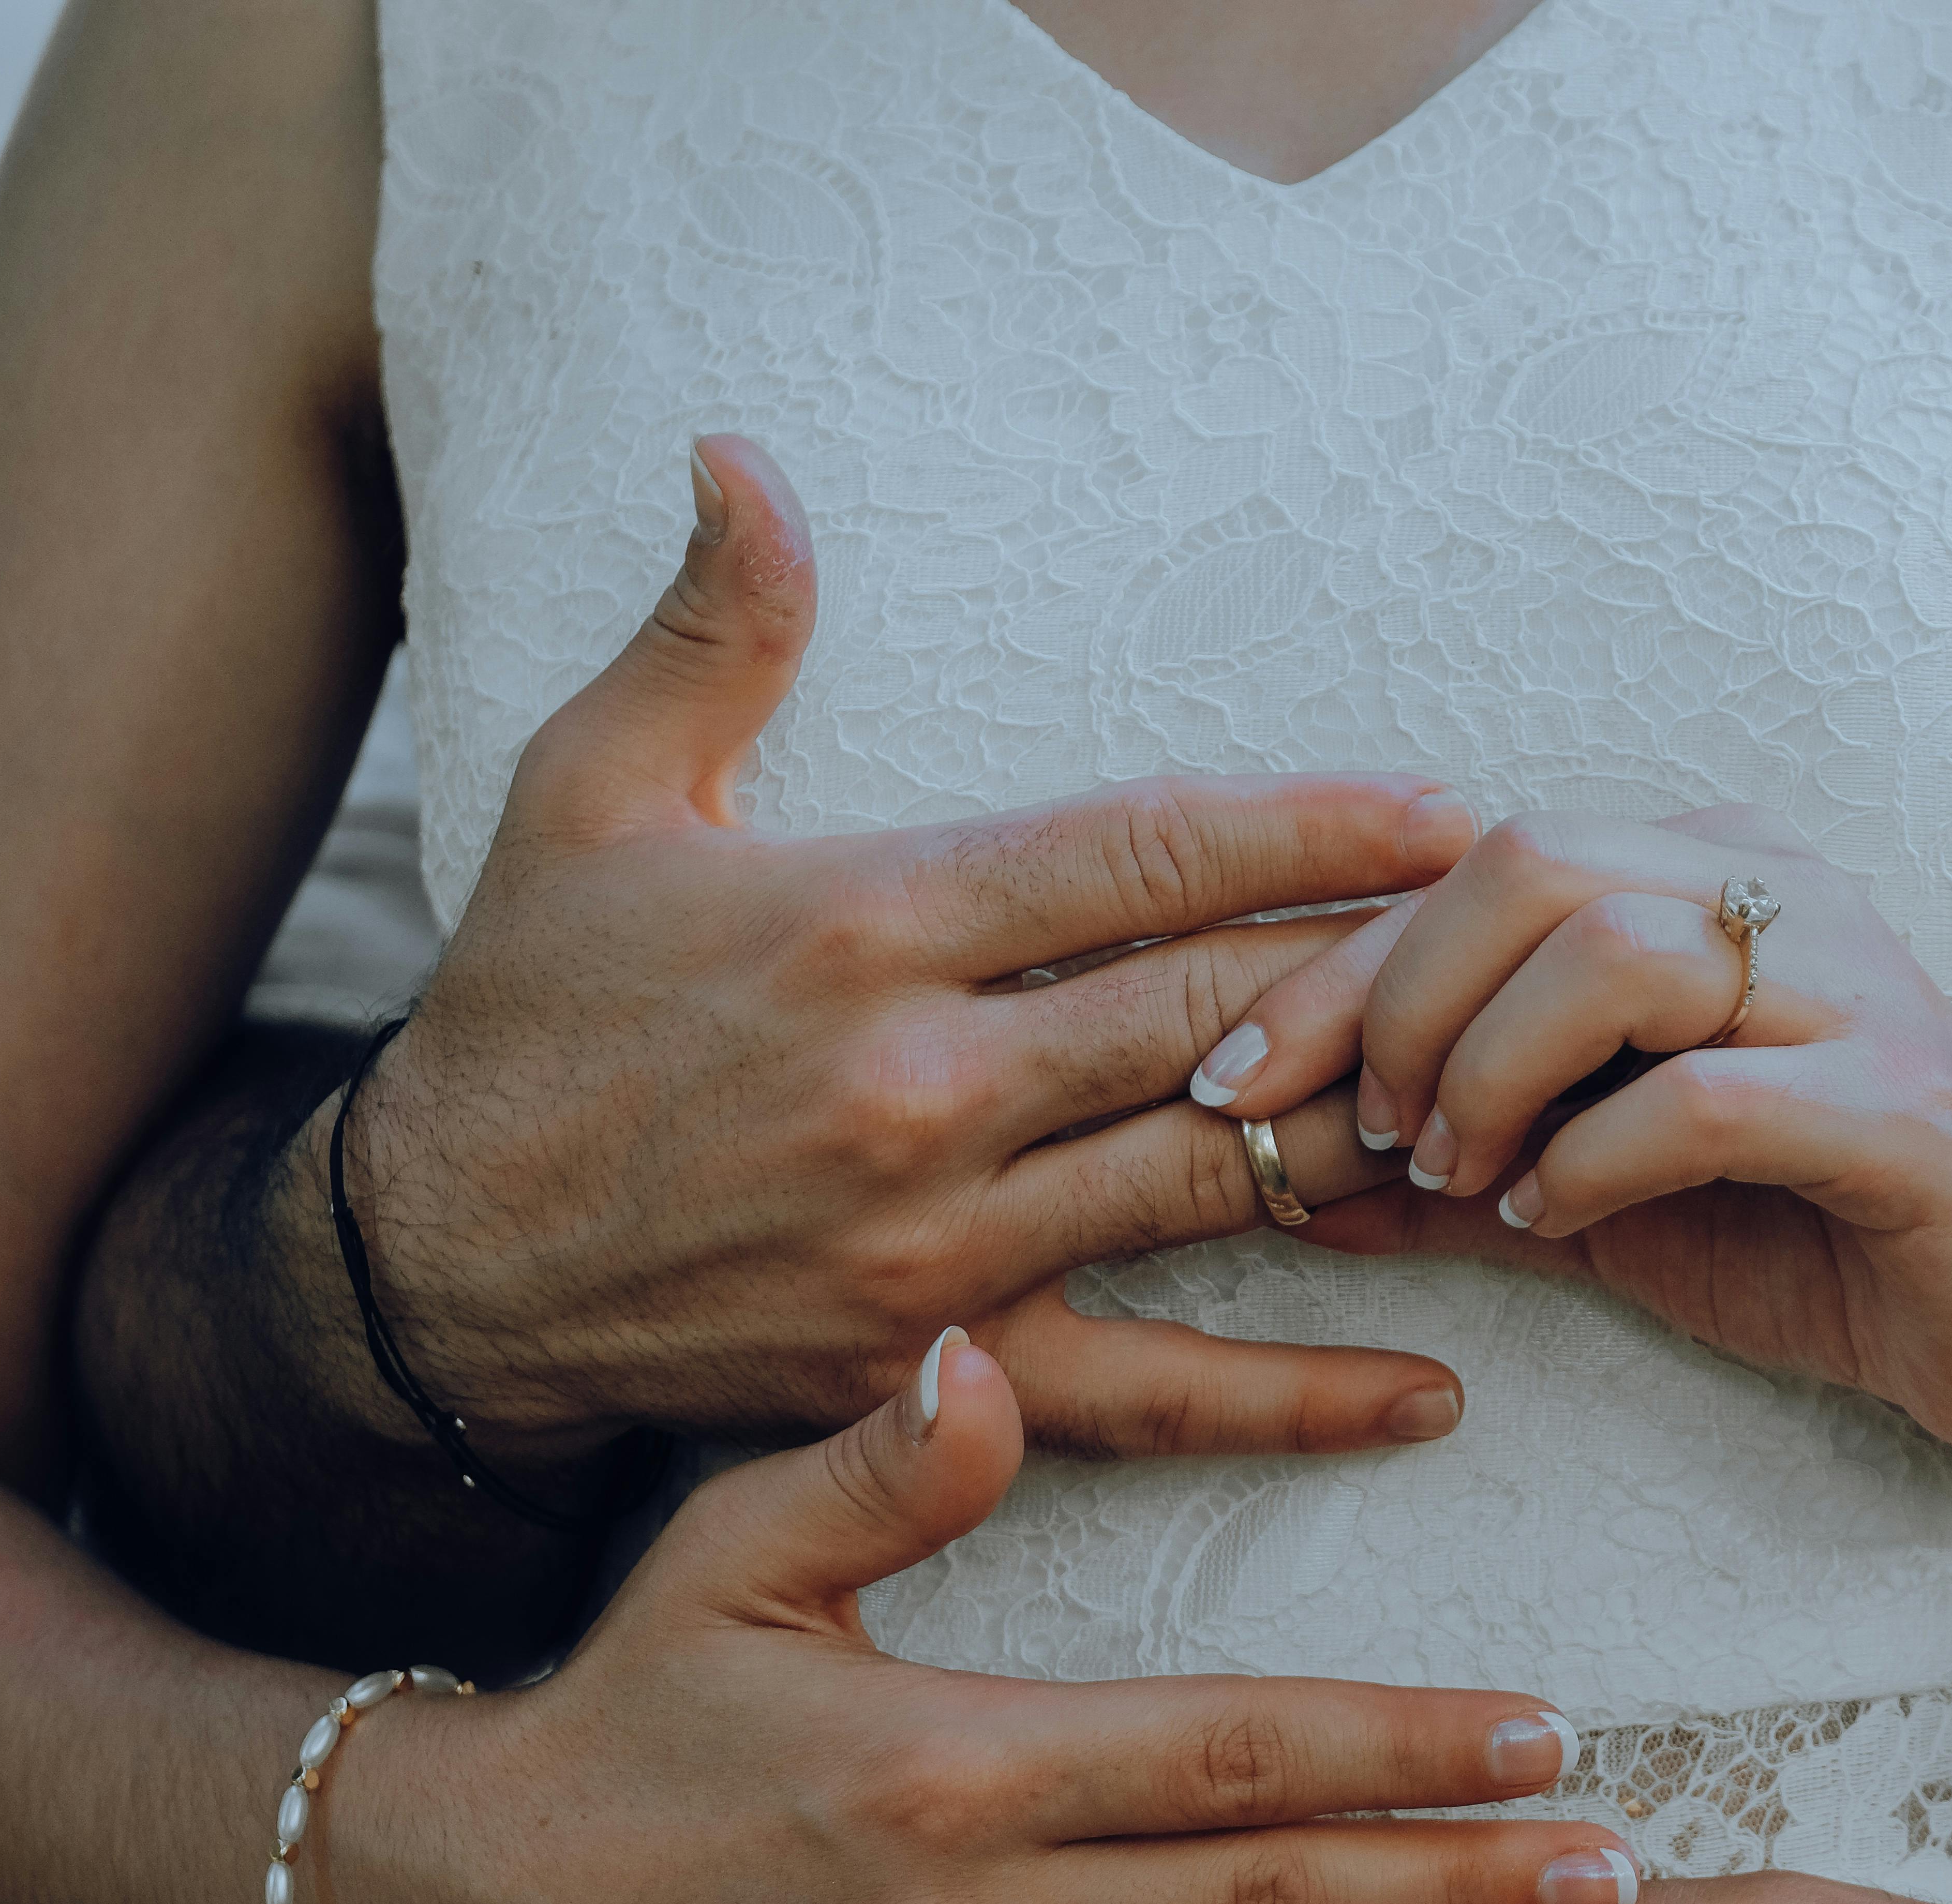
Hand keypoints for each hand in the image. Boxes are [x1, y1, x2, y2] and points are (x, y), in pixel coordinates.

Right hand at [314, 1326, 1647, 1903]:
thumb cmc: (629, 1716)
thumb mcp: (728, 1554)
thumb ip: (879, 1468)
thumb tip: (985, 1356)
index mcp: (960, 1768)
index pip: (1239, 1750)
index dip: (1403, 1746)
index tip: (1542, 1735)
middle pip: (1275, 1903)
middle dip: (1461, 1887)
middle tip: (1619, 1871)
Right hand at [327, 431, 1465, 1465]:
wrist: (431, 1266)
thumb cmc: (527, 1016)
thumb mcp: (589, 795)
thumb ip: (708, 632)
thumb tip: (744, 455)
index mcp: (866, 924)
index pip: (1143, 854)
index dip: (1313, 827)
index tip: (1445, 812)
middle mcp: (923, 1085)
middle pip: (1215, 1010)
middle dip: (1382, 971)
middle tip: (1520, 945)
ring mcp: (942, 1242)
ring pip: (1217, 1181)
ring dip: (1369, 1143)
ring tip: (1507, 1108)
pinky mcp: (940, 1369)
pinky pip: (1158, 1394)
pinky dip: (1300, 1399)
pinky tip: (1430, 1389)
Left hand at [1185, 804, 1951, 1463]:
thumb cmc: (1833, 1239)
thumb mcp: (1607, 1194)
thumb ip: (1463, 1165)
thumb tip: (1282, 1173)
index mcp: (1705, 882)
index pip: (1474, 861)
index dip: (1329, 969)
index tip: (1234, 1084)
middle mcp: (1780, 899)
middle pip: (1528, 862)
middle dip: (1401, 1004)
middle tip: (1379, 1136)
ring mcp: (1856, 995)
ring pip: (1615, 951)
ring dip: (1496, 1073)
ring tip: (1475, 1177)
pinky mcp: (1911, 1111)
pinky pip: (1710, 1090)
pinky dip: (1600, 1156)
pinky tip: (1565, 1216)